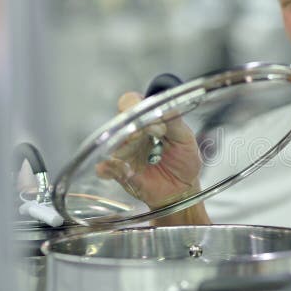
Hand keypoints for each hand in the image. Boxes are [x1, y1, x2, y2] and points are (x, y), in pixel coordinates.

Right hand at [95, 92, 202, 208]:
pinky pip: (105, 166)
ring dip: (123, 147)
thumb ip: (175, 121)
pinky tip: (125, 172)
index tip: (152, 120)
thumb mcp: (186, 138)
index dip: (135, 105)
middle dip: (132, 127)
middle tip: (146, 135)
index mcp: (147, 120)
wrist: (181, 188)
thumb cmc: (184, 160)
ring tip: (138, 156)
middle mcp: (132, 132)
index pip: (132, 102)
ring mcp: (123, 150)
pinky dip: (109, 168)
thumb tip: (167, 108)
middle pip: (119, 120)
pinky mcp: (118, 170)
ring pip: (111, 142)